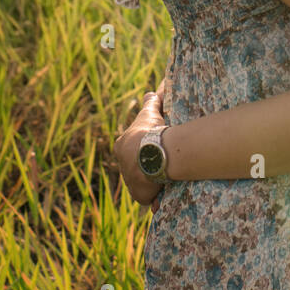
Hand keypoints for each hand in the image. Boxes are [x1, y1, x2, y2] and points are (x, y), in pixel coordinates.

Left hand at [114, 89, 167, 206]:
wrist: (152, 153)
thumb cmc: (149, 131)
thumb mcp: (150, 112)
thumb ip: (150, 102)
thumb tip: (151, 93)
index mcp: (121, 147)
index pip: (132, 150)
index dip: (143, 150)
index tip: (155, 149)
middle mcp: (122, 166)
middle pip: (136, 168)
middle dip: (147, 168)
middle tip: (162, 164)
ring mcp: (130, 182)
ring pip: (142, 183)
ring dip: (152, 182)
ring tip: (167, 179)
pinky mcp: (139, 195)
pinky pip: (149, 197)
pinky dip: (157, 196)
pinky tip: (166, 193)